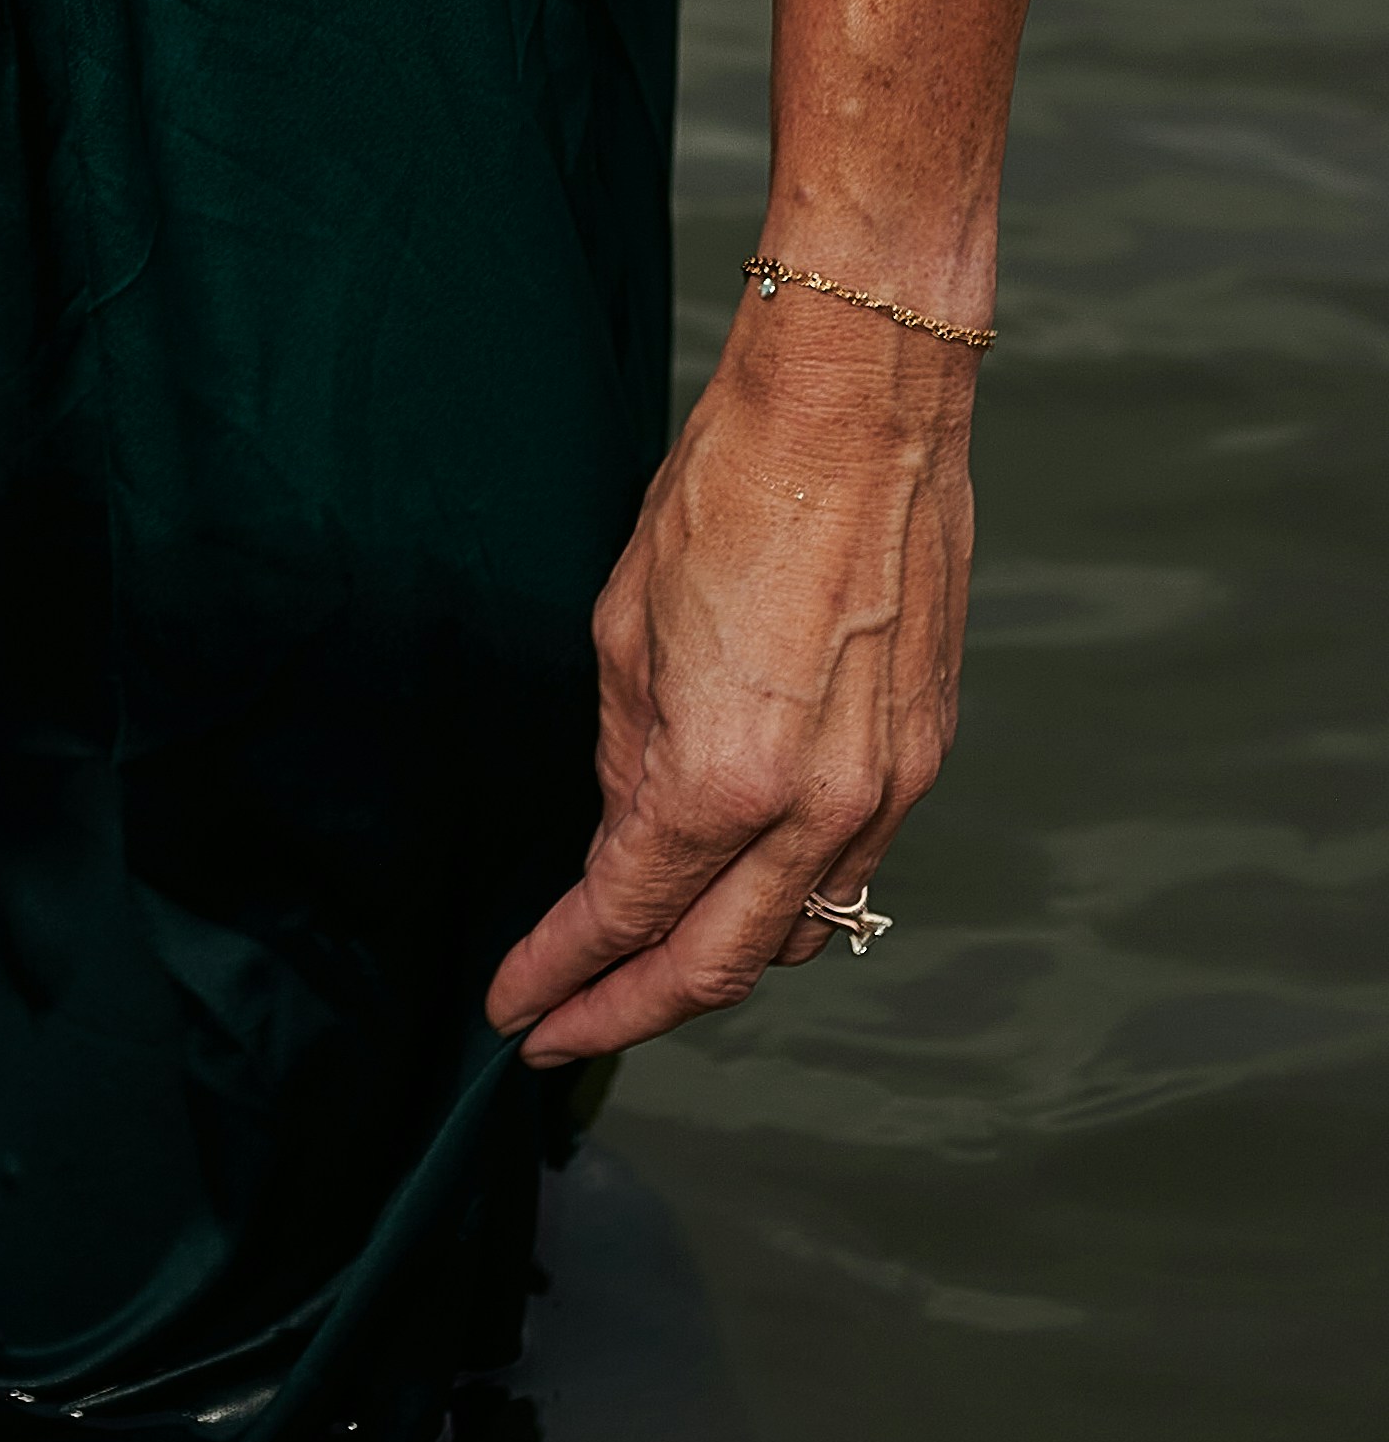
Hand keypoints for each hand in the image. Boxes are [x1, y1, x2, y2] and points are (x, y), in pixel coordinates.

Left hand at [487, 288, 976, 1067]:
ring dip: (719, 963)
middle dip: (630, 1011)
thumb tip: (626, 834)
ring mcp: (886, 789)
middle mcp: (815, 807)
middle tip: (564, 1030)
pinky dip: (789, 899)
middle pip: (721, 966)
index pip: (623, 915)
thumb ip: (625, 756)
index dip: (561, 971)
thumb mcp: (624, 630)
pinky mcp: (925, 757)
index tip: (515, 1004)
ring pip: (801, 931)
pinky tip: (738, 888)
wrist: (857, 412)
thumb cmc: (730, 493)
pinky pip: (853, 869)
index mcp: (720, 777)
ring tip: (645, 969)